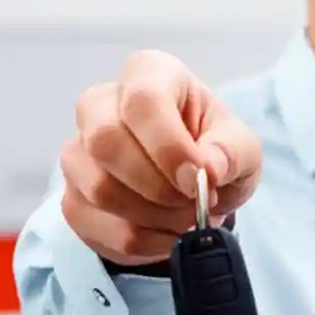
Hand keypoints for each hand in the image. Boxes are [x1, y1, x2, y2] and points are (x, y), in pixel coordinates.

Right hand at [60, 50, 262, 265]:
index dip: (168, 146)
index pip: (142, 99)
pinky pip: (94, 226)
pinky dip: (139, 241)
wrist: (193, 185)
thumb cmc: (214, 150)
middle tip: (194, 204)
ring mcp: (79, 151)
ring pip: (98, 188)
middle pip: (105, 141)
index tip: (196, 179)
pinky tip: (165, 233)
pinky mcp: (72, 195)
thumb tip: (207, 169)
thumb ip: (231, 153)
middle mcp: (101, 104)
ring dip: (152, 217)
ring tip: (185, 219)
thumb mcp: (241, 147)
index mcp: (148, 74)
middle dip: (156, 186)